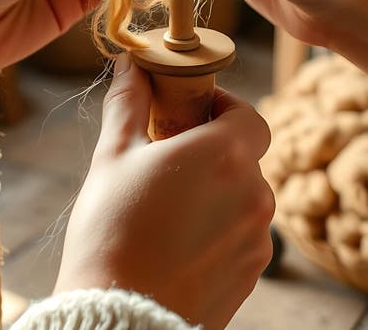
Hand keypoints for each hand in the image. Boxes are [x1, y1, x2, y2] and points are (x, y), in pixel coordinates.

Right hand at [55, 56, 273, 329]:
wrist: (118, 319)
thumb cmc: (110, 231)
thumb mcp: (112, 154)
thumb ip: (128, 102)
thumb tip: (130, 64)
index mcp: (225, 154)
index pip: (249, 114)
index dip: (224, 107)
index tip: (192, 113)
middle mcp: (253, 192)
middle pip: (246, 156)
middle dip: (213, 151)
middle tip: (171, 158)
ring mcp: (256, 238)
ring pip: (245, 196)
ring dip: (218, 191)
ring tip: (170, 206)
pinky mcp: (251, 274)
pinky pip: (242, 234)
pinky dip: (220, 227)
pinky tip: (179, 239)